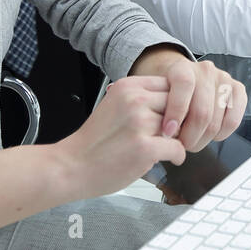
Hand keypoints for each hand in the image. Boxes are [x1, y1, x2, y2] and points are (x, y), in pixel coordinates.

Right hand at [54, 75, 184, 199]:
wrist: (72, 166)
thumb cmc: (94, 141)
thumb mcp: (115, 105)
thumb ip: (141, 99)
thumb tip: (175, 100)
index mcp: (127, 87)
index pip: (170, 84)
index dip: (175, 102)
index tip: (172, 116)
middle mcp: (134, 100)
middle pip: (177, 104)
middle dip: (177, 120)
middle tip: (170, 134)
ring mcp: (140, 123)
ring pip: (178, 126)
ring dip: (175, 139)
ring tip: (162, 147)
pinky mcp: (145, 147)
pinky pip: (178, 148)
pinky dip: (177, 156)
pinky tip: (169, 158)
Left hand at [129, 48, 246, 151]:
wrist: (182, 83)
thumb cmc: (164, 95)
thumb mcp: (149, 94)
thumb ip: (142, 101)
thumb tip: (120, 104)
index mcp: (181, 67)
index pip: (182, 86)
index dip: (175, 112)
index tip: (166, 132)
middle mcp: (205, 70)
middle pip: (201, 110)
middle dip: (189, 135)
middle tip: (179, 146)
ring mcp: (223, 79)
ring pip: (216, 119)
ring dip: (203, 139)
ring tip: (191, 144)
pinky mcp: (237, 90)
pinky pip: (233, 119)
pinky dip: (221, 134)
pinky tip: (211, 137)